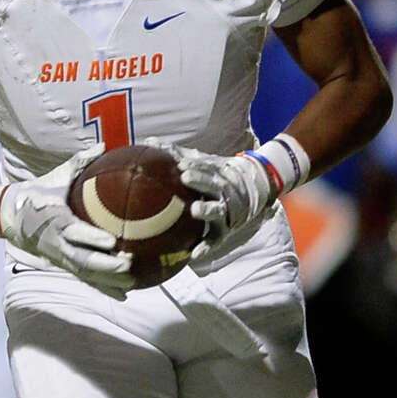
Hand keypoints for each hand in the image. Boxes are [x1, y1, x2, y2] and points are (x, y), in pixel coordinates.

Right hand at [0, 157, 134, 294]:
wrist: (11, 216)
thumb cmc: (39, 193)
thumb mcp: (56, 177)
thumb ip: (80, 163)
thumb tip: (103, 146)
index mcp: (55, 220)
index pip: (74, 232)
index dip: (92, 238)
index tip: (112, 241)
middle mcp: (56, 243)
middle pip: (82, 260)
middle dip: (105, 266)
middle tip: (128, 265)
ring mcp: (60, 257)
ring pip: (85, 273)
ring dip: (108, 281)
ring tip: (132, 283)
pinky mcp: (63, 265)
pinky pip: (85, 279)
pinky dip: (104, 288)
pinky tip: (124, 295)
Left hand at [152, 143, 274, 261]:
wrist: (248, 195)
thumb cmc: (212, 178)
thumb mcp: (199, 164)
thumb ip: (175, 154)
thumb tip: (148, 142)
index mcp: (214, 174)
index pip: (206, 166)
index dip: (195, 164)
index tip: (181, 163)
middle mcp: (222, 192)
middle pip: (213, 185)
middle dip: (201, 180)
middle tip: (185, 176)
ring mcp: (224, 212)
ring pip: (216, 210)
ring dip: (206, 210)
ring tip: (195, 209)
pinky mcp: (222, 231)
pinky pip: (213, 240)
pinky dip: (205, 247)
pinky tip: (193, 255)